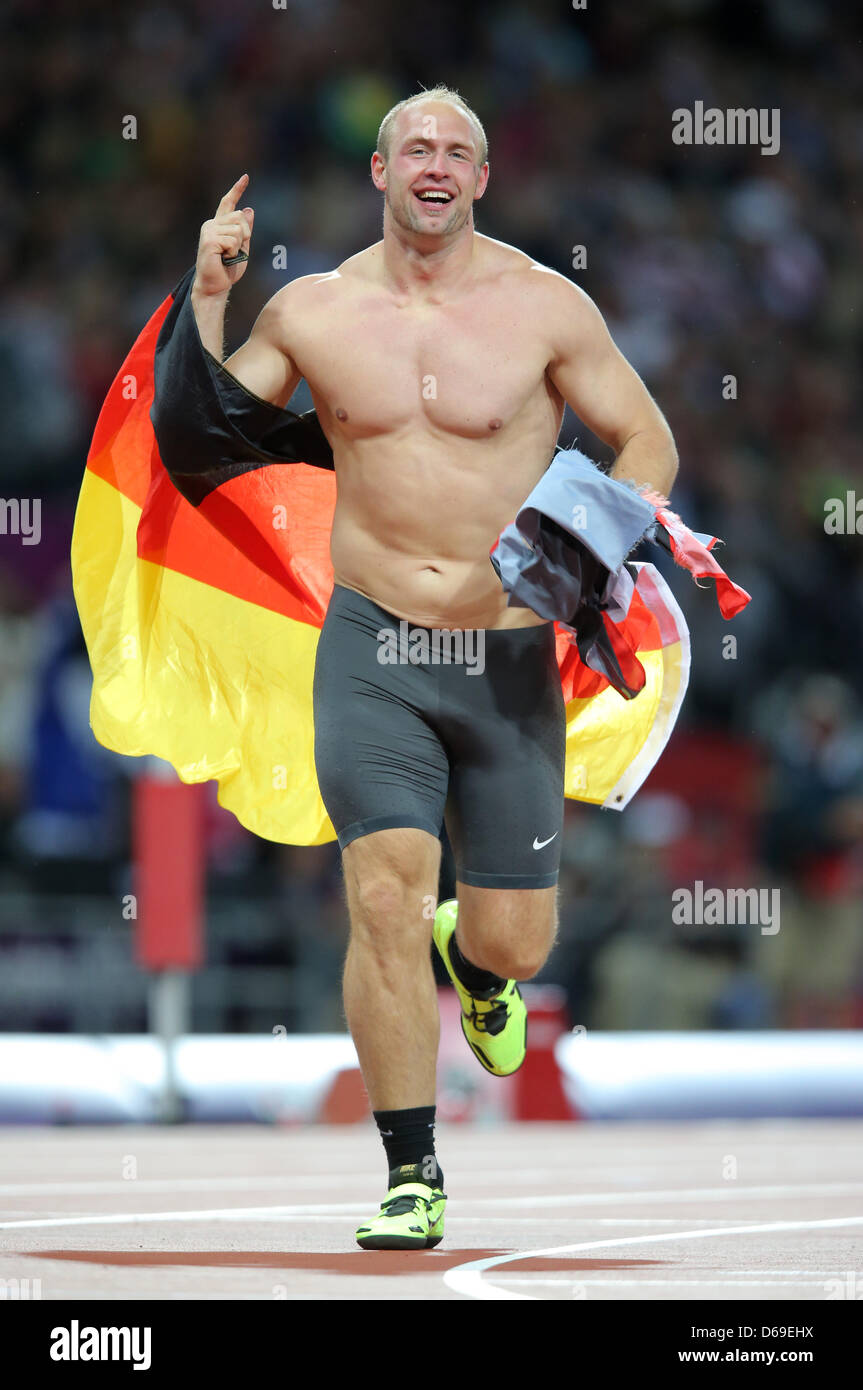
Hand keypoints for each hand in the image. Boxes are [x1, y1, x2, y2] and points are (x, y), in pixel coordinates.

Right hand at [193, 174, 254, 296]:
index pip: (228, 203)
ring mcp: (209, 231)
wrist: (215, 286)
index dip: (237, 190)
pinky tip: (223, 258)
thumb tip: (249, 209)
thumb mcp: (242, 248)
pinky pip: (233, 241)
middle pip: (240, 217)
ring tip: (227, 256)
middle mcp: (212, 224)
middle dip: (245, 236)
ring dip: (239, 246)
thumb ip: (245, 230)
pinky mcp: (209, 239)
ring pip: (239, 230)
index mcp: (219, 225)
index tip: (245, 177)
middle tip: (233, 252)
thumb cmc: (227, 270)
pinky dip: (233, 252)